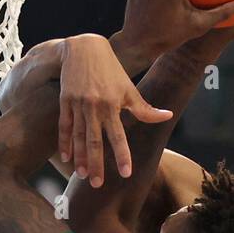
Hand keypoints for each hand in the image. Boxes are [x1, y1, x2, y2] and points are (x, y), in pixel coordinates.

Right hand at [58, 35, 172, 187]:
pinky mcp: (65, 102)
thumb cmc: (111, 70)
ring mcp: (78, 105)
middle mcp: (94, 107)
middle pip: (95, 141)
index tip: (126, 173)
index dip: (122, 154)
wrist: (84, 48)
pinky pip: (64, 126)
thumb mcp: (129, 89)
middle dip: (96, 164)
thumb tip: (168, 116)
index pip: (119, 135)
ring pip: (78, 136)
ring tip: (81, 175)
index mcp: (112, 105)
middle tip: (97, 184)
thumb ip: (145, 108)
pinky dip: (64, 142)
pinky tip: (66, 158)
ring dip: (80, 157)